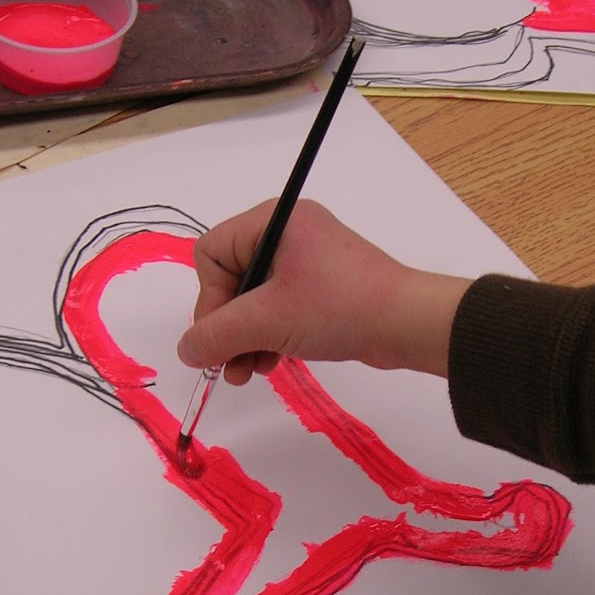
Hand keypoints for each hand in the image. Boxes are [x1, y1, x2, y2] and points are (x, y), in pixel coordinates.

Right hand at [176, 200, 469, 384]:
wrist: (408, 323)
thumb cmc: (337, 308)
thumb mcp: (267, 322)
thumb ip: (217, 335)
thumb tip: (186, 350)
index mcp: (273, 221)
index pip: (211, 254)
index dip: (209, 298)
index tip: (220, 336)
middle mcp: (288, 233)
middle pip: (231, 279)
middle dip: (228, 327)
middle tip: (229, 366)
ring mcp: (307, 260)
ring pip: (254, 300)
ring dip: (246, 338)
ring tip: (248, 373)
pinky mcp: (323, 287)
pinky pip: (280, 308)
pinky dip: (270, 335)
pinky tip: (271, 364)